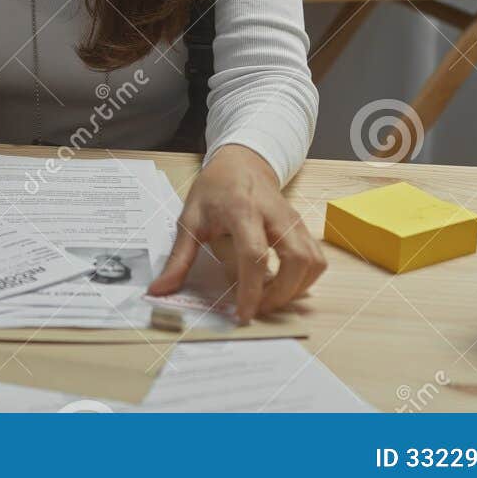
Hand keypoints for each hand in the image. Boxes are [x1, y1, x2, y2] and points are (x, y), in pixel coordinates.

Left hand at [148, 145, 325, 321]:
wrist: (242, 163)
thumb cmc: (214, 190)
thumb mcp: (189, 219)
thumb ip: (178, 258)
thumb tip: (159, 290)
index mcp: (242, 210)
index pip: (254, 255)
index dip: (251, 289)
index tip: (242, 314)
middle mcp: (275, 215)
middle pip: (295, 261)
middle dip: (280, 294)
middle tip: (256, 309)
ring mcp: (294, 221)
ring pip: (312, 262)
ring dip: (295, 290)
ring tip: (268, 300)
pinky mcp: (303, 228)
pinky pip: (316, 259)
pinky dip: (305, 280)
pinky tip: (284, 287)